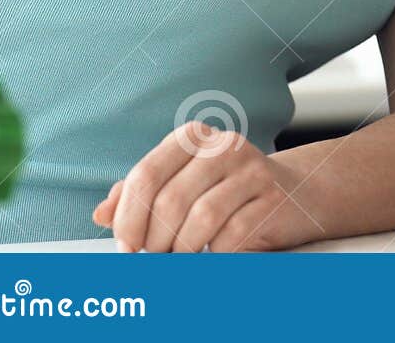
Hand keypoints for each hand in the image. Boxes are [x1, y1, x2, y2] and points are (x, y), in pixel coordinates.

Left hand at [93, 122, 302, 251]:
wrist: (293, 192)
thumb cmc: (224, 191)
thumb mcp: (180, 183)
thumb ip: (139, 196)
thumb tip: (101, 214)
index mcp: (192, 137)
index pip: (146, 175)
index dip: (128, 218)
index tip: (125, 247)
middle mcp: (223, 145)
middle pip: (171, 200)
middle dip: (154, 241)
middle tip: (152, 258)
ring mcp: (252, 168)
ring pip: (201, 218)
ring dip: (183, 250)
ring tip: (181, 257)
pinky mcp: (273, 195)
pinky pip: (232, 234)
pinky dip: (215, 252)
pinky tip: (212, 252)